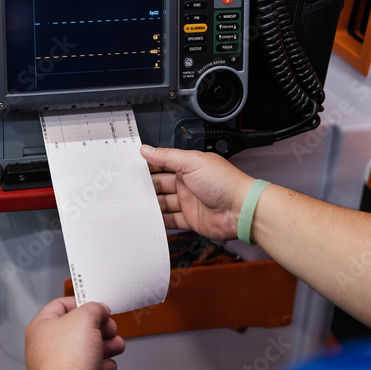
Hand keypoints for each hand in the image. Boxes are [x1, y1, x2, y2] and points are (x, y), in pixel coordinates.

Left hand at [25, 298, 124, 369]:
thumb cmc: (66, 361)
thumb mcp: (85, 318)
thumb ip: (94, 308)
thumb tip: (100, 310)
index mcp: (42, 327)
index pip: (60, 306)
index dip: (81, 303)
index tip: (97, 306)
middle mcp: (46, 347)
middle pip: (77, 330)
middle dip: (99, 328)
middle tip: (110, 328)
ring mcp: (58, 366)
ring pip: (86, 351)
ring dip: (105, 347)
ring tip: (117, 346)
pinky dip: (101, 368)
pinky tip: (108, 366)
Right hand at [140, 144, 255, 240]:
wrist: (241, 209)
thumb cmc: (225, 182)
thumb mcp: (192, 162)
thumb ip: (167, 156)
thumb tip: (147, 149)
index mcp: (188, 166)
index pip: (163, 163)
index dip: (148, 165)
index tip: (131, 168)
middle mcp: (188, 183)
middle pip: (160, 184)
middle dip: (146, 186)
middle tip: (130, 188)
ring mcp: (189, 202)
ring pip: (164, 202)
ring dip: (152, 203)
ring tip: (136, 204)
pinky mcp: (191, 219)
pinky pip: (172, 220)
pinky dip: (161, 220)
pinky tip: (151, 219)